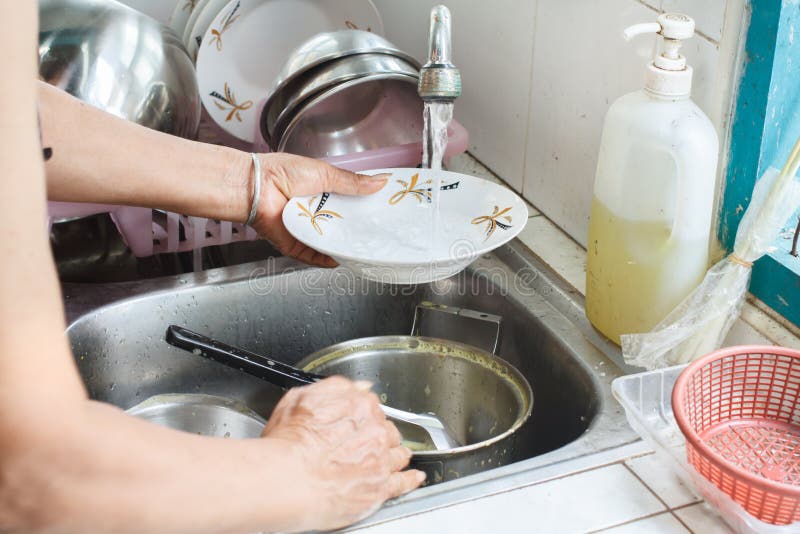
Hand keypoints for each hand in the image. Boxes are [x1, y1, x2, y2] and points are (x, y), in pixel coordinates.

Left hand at [252, 153, 388, 266]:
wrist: (256, 187)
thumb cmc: (283, 173)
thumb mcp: (325, 174)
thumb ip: (353, 182)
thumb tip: (380, 181)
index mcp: (321, 193)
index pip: (348, 205)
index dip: (364, 209)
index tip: (383, 213)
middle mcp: (313, 213)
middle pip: (340, 226)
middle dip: (357, 230)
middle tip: (379, 233)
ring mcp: (304, 230)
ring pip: (329, 242)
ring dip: (344, 245)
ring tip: (364, 247)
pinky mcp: (295, 245)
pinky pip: (314, 256)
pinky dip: (326, 259)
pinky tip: (341, 259)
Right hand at [262, 376, 424, 530]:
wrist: (289, 479)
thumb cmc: (289, 442)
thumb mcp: (302, 398)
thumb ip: (336, 387)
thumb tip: (360, 385)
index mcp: (359, 405)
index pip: (372, 405)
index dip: (364, 415)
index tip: (358, 421)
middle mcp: (376, 431)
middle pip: (388, 430)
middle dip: (380, 435)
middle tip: (367, 443)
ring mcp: (381, 460)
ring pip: (399, 454)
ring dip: (396, 454)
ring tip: (393, 458)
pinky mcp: (382, 487)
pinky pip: (404, 482)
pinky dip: (411, 480)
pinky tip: (414, 478)